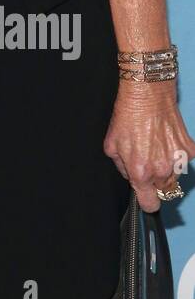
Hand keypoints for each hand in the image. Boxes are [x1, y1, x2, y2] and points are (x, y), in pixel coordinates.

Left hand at [103, 79, 194, 211]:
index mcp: (140, 171)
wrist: (148, 94)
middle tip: (148, 161)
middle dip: (155, 180)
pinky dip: (177, 154)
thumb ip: (121, 167)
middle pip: (163, 189)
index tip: (147, 198)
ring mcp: (178, 160)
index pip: (150, 203)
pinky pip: (183, 161)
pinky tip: (166, 139)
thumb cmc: (129, 115)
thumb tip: (130, 176)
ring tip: (156, 147)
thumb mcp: (112, 145)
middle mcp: (161, 169)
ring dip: (167, 168)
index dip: (147, 202)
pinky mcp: (189, 149)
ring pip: (175, 176)